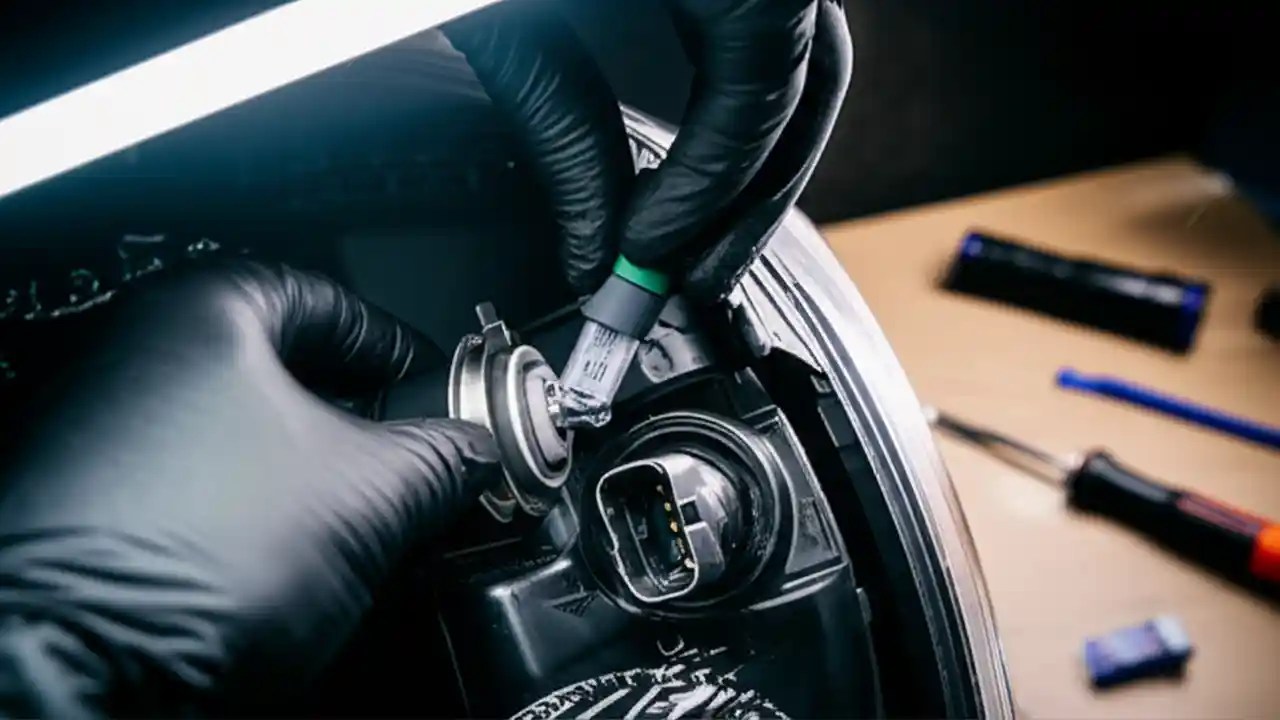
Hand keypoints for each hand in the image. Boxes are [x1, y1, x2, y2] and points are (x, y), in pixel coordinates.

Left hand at [0, 262, 498, 716]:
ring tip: (352, 518)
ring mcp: (101, 435)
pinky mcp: (87, 508)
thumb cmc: (187, 561)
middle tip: (409, 457)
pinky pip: (194, 485)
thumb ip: (443, 458)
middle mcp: (136, 359)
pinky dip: (249, 507)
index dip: (398, 345)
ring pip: (236, 432)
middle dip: (357, 417)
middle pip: (282, 368)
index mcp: (204, 316)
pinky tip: (282, 556)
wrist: (73, 668)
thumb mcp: (370, 497)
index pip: (328, 299)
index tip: (434, 380)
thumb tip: (472, 455)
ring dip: (304, 469)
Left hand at [443, 0, 851, 302]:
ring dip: (755, 168)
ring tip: (702, 245)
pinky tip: (692, 161)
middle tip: (693, 283)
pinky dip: (733, 109)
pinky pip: (761, 38)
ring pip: (800, 68)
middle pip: (806, 91)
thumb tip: (594, 241)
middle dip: (752, 203)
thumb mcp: (506, 12)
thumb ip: (559, 127)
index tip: (649, 258)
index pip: (762, 90)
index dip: (711, 190)